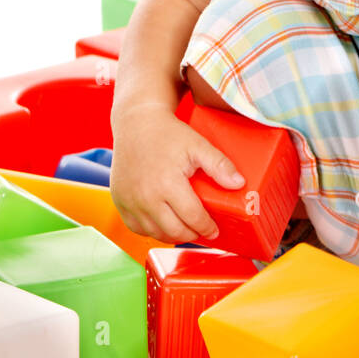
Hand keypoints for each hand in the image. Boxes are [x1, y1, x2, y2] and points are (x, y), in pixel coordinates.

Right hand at [109, 105, 246, 243]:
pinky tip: (163, 223)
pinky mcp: (119, 201)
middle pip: (174, 231)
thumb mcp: (198, 145)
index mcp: (167, 184)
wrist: (136, 123)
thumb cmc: (168, 134)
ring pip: (155, 233)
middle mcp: (146, 197)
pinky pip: (136, 228)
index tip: (214, 230)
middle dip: (192, 234)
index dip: (207, 227)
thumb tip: (238, 184)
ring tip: (185, 228)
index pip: (193, 218)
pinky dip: (151, 230)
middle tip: (201, 230)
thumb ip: (219, 165)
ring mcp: (130, 201)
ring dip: (172, 235)